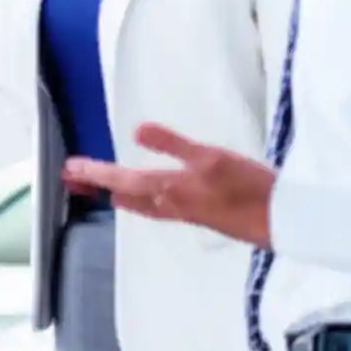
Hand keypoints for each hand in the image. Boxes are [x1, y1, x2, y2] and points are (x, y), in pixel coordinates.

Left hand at [61, 123, 275, 246]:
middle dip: (99, 183)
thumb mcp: (210, 157)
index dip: (96, 172)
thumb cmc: (247, 187)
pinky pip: (158, 209)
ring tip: (103, 189)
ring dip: (119, 194)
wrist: (280, 220)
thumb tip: (136, 130)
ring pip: (141, 205)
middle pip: (124, 195)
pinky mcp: (199, 216)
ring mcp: (184, 212)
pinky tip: (148, 199)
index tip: (71, 167)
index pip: (121, 179)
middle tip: (74, 176)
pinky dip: (142, 201)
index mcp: (169, 188)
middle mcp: (171, 204)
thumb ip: (172, 144)